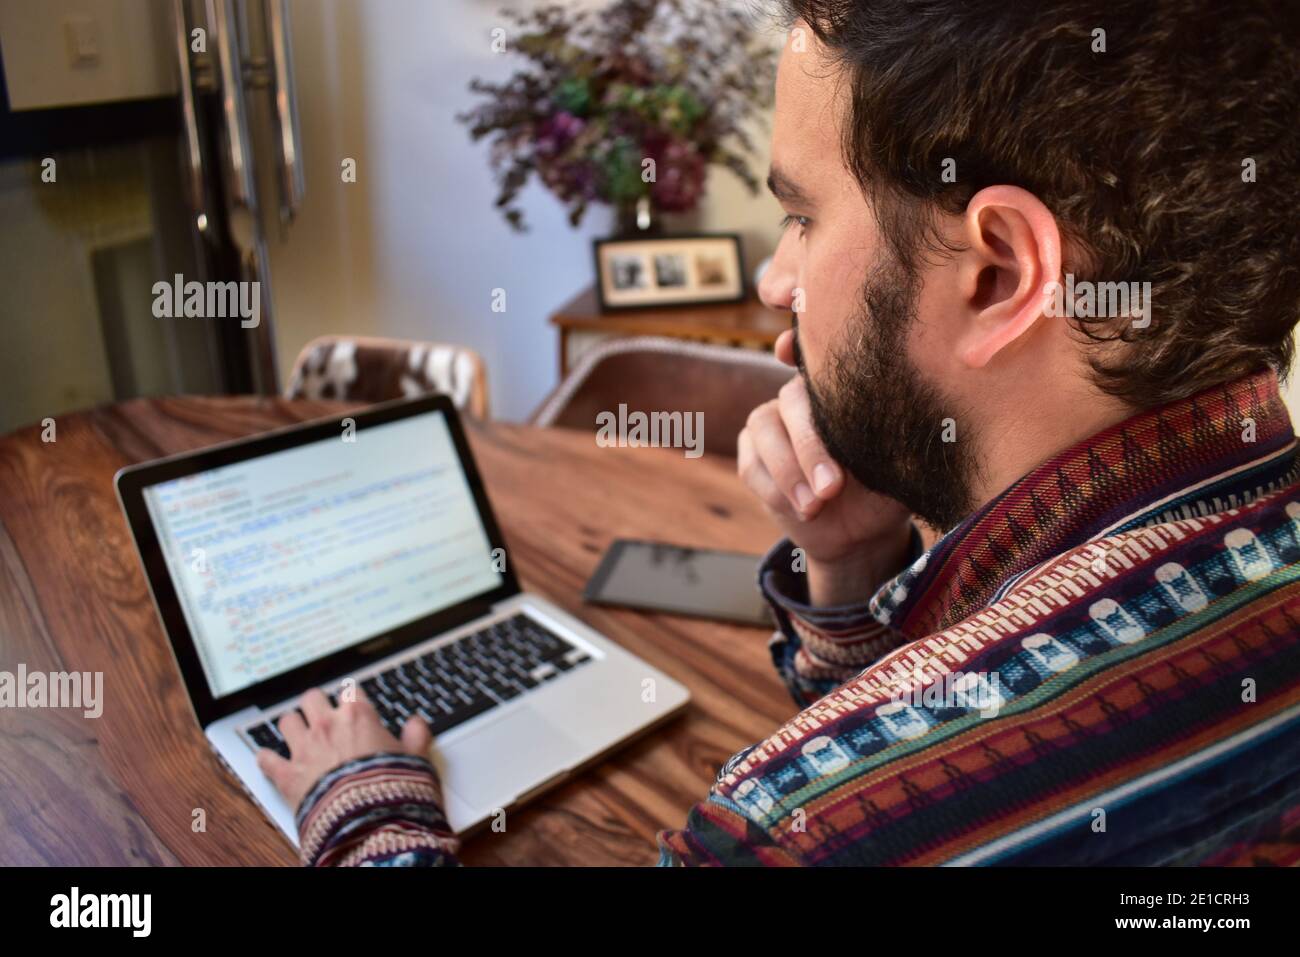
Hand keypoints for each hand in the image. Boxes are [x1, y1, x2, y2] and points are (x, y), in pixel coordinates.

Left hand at [256, 687, 432, 811]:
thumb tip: (417, 725)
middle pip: (312, 698)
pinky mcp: (287, 775)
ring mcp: (304, 749)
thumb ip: (416, 738)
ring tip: (298, 733)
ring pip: (287, 721)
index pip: (350, 690)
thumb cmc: (392, 788)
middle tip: (321, 715)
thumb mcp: (416, 760)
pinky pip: (267, 760)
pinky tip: (267, 759)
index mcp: (358, 716)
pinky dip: (267, 760)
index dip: (352, 697)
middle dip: (316, 705)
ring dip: (292, 726)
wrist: (368, 820)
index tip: (353, 704)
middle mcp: (327, 726)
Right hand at [739, 329, 913, 603]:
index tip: (785, 351)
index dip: (795, 347)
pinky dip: (773, 490)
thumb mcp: (903, 468)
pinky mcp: (753, 455)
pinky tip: (801, 510)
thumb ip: (902, 440)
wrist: (859, 533)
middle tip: (831, 488)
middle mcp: (802, 397)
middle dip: (809, 446)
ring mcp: (772, 422)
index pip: (818, 356)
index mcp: (840, 390)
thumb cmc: (886, 491)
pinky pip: (751, 465)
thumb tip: (919, 415)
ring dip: (788, 472)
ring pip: (764, 429)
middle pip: (792, 401)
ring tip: (815, 507)